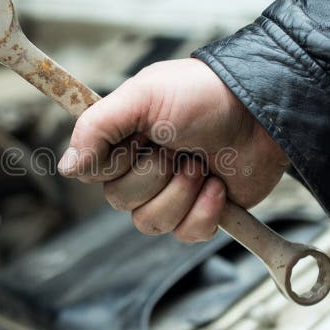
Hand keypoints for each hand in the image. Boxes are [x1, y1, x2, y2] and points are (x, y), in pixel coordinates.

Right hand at [57, 58, 289, 241]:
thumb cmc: (204, 95)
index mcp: (123, 138)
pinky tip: (217, 186)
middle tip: (179, 147)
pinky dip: (204, 211)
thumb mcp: (143, 96)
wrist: (264, 114)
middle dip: (155, 175)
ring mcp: (171, 193)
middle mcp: (141, 167)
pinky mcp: (200, 213)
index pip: (92, 172)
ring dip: (180, 194)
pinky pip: (184, 234)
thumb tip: (66, 167)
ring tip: (201, 165)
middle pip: (120, 201)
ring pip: (149, 223)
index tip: (139, 139)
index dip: (115, 163)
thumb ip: (96, 127)